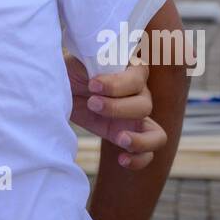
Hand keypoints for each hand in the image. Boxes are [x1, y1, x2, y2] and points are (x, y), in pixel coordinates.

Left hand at [66, 55, 167, 169]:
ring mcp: (136, 119)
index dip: (117, 84)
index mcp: (132, 70)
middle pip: (145, 105)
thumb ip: (95, 60)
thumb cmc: (73, 69)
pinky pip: (147, 154)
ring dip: (139, 139)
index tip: (92, 84)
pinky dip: (139, 160)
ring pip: (157, 134)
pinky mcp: (126, 136)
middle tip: (92, 103)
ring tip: (119, 138)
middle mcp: (140, 94)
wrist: (62, 89)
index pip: (137, 79)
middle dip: (117, 107)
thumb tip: (99, 69)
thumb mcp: (81, 59)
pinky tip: (121, 159)